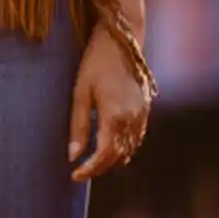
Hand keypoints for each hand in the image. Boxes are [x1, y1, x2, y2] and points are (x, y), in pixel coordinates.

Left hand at [69, 22, 149, 181]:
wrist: (121, 41)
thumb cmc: (95, 63)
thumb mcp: (80, 93)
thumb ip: (78, 126)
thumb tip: (72, 156)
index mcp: (115, 116)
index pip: (104, 155)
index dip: (90, 169)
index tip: (74, 176)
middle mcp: (133, 118)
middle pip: (118, 156)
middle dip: (99, 167)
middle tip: (80, 172)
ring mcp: (143, 114)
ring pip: (130, 149)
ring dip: (112, 159)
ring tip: (91, 162)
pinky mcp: (146, 109)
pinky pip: (136, 137)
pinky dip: (124, 147)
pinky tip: (109, 146)